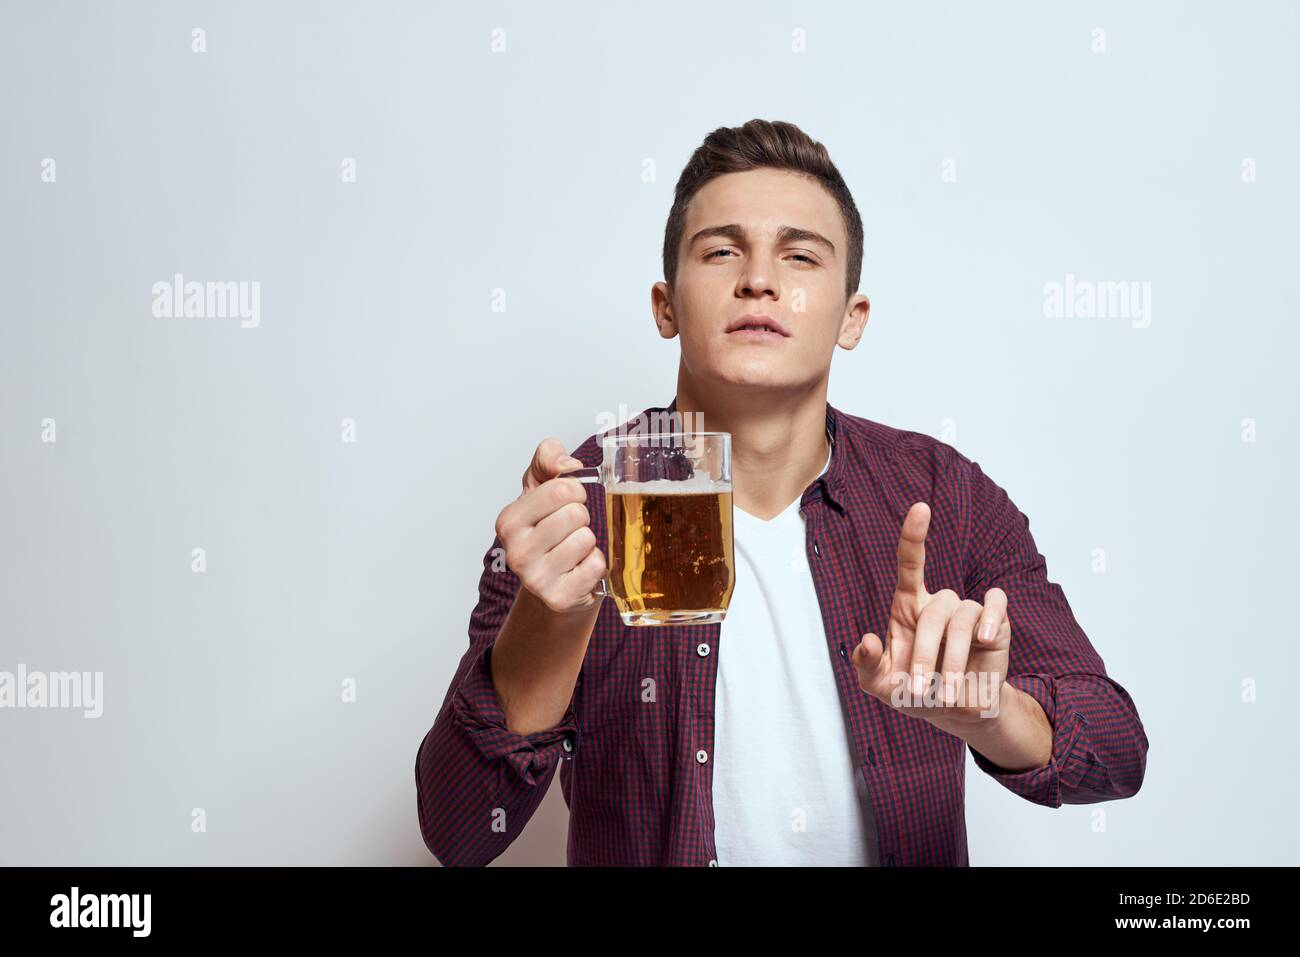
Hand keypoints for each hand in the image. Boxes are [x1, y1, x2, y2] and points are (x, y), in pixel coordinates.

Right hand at [494, 437, 606, 614]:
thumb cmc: (549, 528)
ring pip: (586, 539)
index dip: (575, 491)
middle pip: (576, 514)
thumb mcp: (542, 486)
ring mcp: (535, 579)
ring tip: (575, 549)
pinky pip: (595, 565)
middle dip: (582, 517)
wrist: (556, 582)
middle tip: (571, 529)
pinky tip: (580, 569)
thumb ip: (548, 458)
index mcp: (509, 521)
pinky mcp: (558, 598)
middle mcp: (516, 552)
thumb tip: (566, 464)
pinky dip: (595, 564)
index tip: (568, 501)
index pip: (561, 490)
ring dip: (588, 542)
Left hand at [850, 502, 1010, 727]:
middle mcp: (939, 604)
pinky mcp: (996, 624)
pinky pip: (996, 604)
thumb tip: (867, 640)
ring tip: (948, 692)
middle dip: (923, 655)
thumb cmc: (913, 692)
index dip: (914, 536)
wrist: (954, 714)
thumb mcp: (879, 684)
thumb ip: (865, 664)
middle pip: (932, 613)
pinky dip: (992, 617)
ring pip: (962, 619)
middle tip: (917, 691)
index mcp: (908, 608)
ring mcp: (968, 613)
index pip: (910, 563)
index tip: (921, 508)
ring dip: (952, 659)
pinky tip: (986, 639)